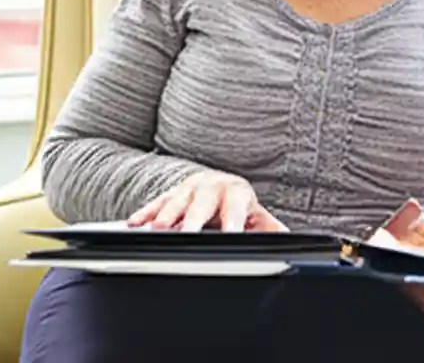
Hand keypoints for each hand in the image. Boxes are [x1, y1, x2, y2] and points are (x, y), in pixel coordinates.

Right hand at [127, 171, 285, 231]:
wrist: (220, 183)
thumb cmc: (239, 204)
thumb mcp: (255, 214)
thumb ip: (268, 227)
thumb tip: (289, 240)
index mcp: (235, 191)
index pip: (235, 206)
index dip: (232, 220)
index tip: (230, 233)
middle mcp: (211, 186)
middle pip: (202, 203)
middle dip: (193, 219)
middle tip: (187, 235)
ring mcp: (189, 188)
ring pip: (176, 201)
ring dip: (165, 215)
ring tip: (157, 230)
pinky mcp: (172, 192)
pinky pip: (156, 202)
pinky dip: (145, 213)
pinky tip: (134, 224)